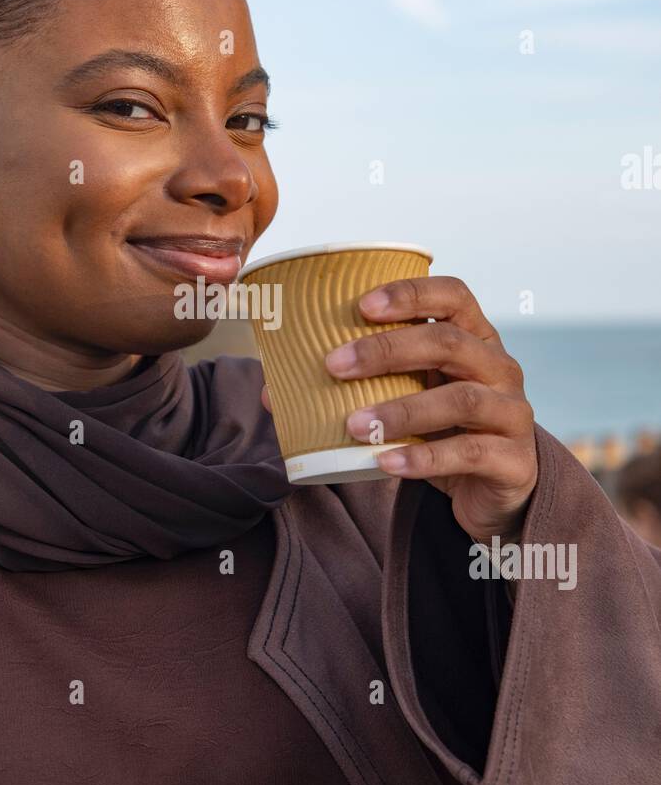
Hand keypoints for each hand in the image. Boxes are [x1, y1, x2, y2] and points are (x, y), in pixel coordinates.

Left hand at [320, 275, 537, 542]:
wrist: (494, 490)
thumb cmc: (442, 430)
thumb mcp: (407, 398)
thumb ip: (357, 387)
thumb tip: (273, 392)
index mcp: (474, 338)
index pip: (453, 295)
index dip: (410, 293)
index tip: (361, 305)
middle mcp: (499, 366)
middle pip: (449, 342)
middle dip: (387, 349)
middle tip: (334, 365)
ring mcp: (512, 412)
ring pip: (459, 400)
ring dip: (400, 410)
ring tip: (353, 425)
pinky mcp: (512, 459)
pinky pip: (468, 453)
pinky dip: (422, 459)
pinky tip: (384, 463)